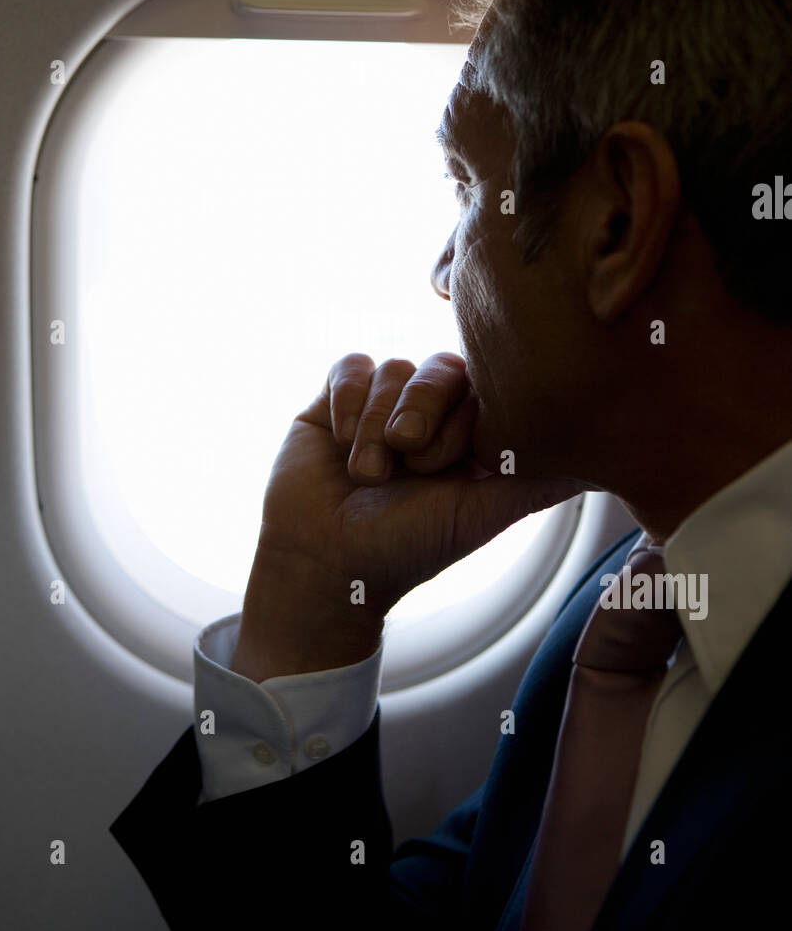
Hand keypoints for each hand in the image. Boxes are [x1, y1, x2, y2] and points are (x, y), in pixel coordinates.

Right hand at [231, 352, 583, 679]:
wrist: (327, 564)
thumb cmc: (408, 548)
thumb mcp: (481, 515)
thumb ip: (537, 481)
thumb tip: (603, 463)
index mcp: (470, 432)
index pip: (483, 383)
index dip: (462, 417)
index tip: (444, 467)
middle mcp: (430, 411)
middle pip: (439, 366)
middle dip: (419, 415)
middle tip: (407, 463)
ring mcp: (383, 401)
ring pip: (392, 367)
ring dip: (376, 425)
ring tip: (368, 475)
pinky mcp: (337, 397)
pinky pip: (351, 365)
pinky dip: (348, 404)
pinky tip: (342, 445)